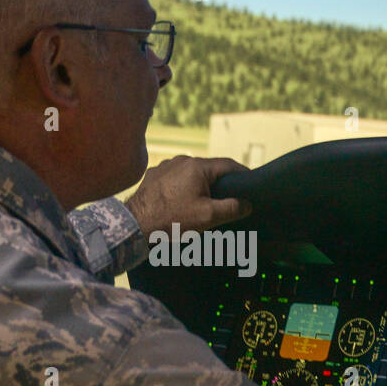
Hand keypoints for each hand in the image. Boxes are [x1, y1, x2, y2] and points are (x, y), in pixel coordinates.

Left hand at [126, 156, 252, 236]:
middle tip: (229, 198)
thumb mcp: (208, 216)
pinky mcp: (153, 176)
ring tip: (203, 203)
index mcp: (197, 166)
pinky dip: (183, 189)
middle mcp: (180, 161)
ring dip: (200, 186)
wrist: (135, 224)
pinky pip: (175, 180)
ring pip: (191, 174)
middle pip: (209, 170)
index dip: (243, 173)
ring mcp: (165, 167)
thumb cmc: (172, 219)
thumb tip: (247, 203)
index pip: (228, 165)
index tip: (251, 182)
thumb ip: (232, 208)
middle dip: (220, 183)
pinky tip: (182, 203)